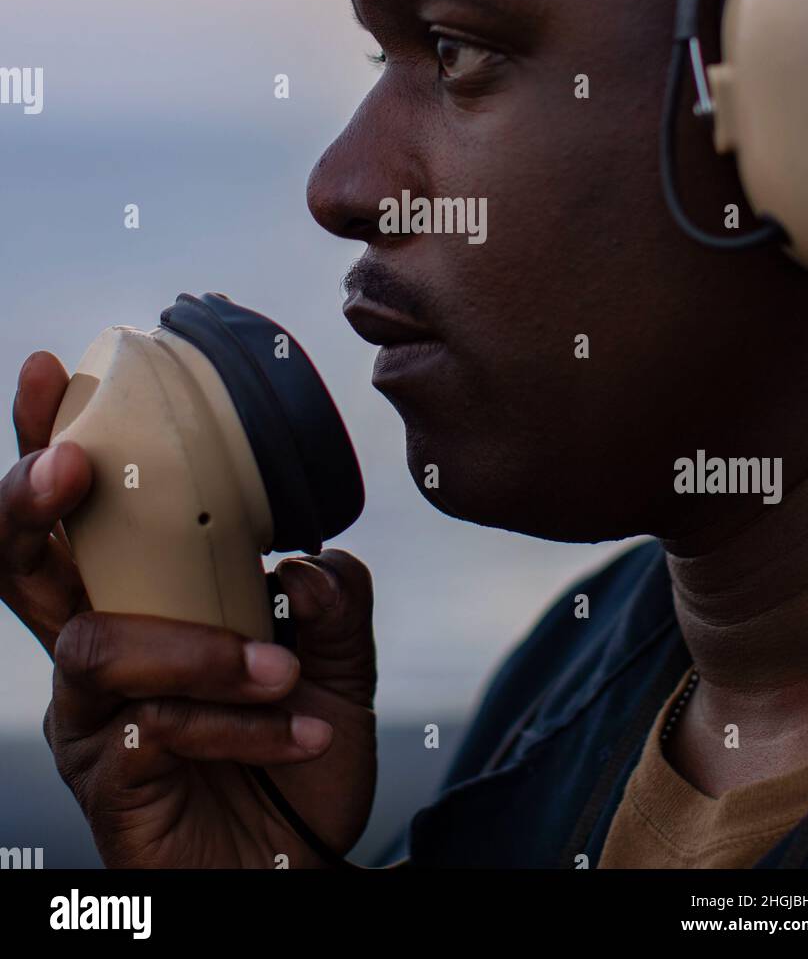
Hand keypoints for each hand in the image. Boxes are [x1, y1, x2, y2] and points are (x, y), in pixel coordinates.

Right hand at [0, 351, 376, 867]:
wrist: (301, 875)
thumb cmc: (295, 767)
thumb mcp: (336, 671)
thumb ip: (329, 604)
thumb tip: (303, 559)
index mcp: (137, 605)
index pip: (74, 516)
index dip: (45, 443)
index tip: (48, 371)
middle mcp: (95, 652)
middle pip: (20, 566)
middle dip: (29, 501)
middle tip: (69, 466)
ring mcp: (91, 718)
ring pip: (96, 646)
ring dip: (200, 647)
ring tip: (283, 670)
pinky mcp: (107, 779)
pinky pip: (155, 726)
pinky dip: (236, 720)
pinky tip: (300, 732)